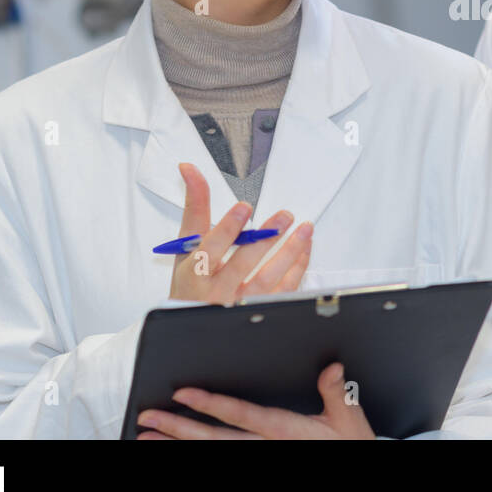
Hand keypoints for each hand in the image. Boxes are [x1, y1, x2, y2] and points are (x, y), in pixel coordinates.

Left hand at [136, 362, 376, 439]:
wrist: (355, 465)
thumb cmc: (350, 443)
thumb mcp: (349, 417)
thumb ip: (336, 391)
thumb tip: (331, 366)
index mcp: (284, 430)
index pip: (240, 415)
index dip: (211, 404)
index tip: (184, 393)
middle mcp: (265, 447)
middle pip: (213, 439)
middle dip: (178, 428)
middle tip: (147, 419)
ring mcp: (260, 457)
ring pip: (210, 452)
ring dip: (177, 445)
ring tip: (147, 437)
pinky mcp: (259, 461)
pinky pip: (221, 460)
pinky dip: (194, 455)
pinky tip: (175, 448)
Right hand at [168, 163, 311, 304]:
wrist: (195, 322)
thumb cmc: (191, 280)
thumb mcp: (187, 245)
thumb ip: (195, 207)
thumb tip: (189, 169)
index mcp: (193, 274)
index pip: (208, 251)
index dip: (226, 230)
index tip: (244, 207)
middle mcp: (215, 292)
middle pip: (242, 265)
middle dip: (265, 239)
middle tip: (284, 216)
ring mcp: (238, 304)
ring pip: (267, 280)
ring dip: (289, 252)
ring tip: (304, 229)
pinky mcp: (258, 311)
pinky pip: (283, 290)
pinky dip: (296, 267)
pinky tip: (304, 248)